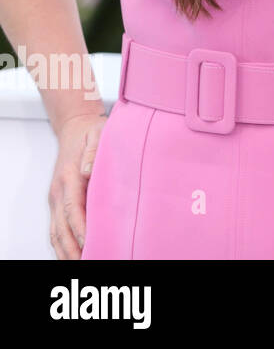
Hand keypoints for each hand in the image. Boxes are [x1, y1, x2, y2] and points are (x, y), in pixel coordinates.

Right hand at [47, 111, 106, 258]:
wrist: (74, 127)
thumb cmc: (91, 132)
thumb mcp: (97, 134)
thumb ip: (93, 152)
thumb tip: (87, 171)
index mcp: (70, 177)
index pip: (73, 208)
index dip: (80, 227)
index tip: (89, 242)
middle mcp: (59, 191)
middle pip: (62, 226)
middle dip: (72, 247)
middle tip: (86, 262)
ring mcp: (56, 197)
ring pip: (56, 231)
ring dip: (65, 250)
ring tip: (79, 265)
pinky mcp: (58, 201)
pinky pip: (56, 227)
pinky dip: (60, 244)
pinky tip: (70, 255)